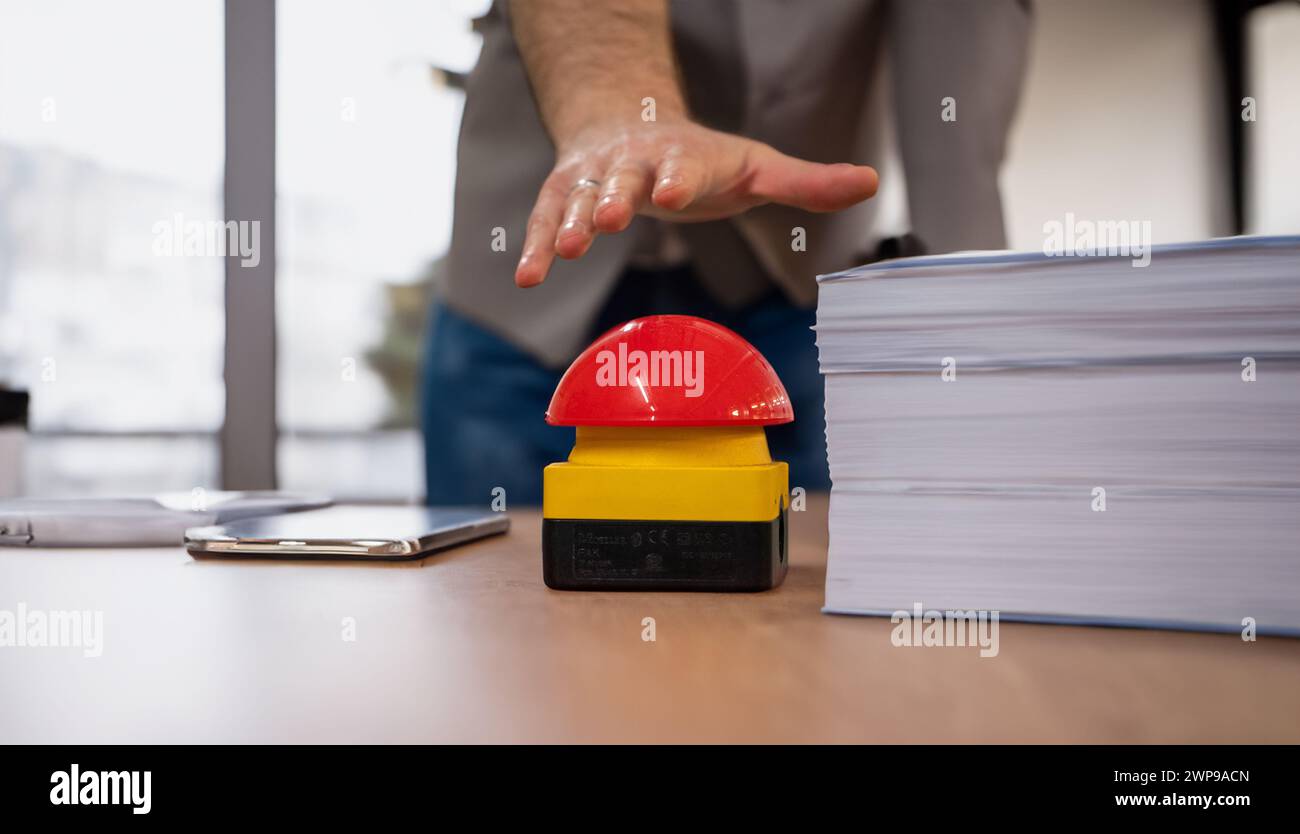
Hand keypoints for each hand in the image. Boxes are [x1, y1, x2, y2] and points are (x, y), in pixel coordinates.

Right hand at [514, 117, 878, 286]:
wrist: (627, 121)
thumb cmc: (701, 159)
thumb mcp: (755, 168)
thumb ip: (805, 182)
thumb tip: (869, 183)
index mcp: (686, 156)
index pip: (684, 164)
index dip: (678, 176)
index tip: (672, 192)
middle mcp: (636, 161)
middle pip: (625, 176)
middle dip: (617, 196)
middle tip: (612, 220)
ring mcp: (596, 177)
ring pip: (582, 197)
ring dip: (575, 223)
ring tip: (568, 251)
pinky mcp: (567, 195)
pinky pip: (550, 220)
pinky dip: (539, 247)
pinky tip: (529, 279)